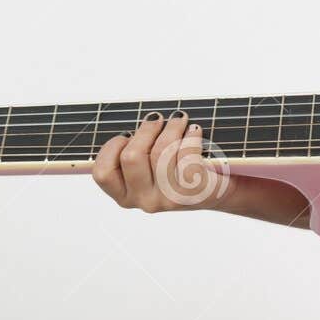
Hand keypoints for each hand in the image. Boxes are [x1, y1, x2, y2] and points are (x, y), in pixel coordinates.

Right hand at [93, 110, 235, 212]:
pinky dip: (191, 136)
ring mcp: (167, 200)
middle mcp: (143, 202)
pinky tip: (194, 131)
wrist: (217, 192)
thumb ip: (133, 152)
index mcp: (125, 196)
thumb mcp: (149, 167)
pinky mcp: (191, 192)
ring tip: (180, 119)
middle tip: (157, 118)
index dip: (112, 147)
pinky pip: (186, 154)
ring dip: (172, 127)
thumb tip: (134, 125)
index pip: (102, 173)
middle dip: (145, 129)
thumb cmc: (177, 170)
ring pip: (161, 151)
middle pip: (131, 157)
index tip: (128, 134)